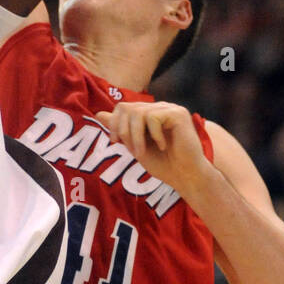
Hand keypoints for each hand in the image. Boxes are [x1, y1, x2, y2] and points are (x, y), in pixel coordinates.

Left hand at [94, 101, 212, 197]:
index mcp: (149, 113)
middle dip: (124, 132)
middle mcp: (159, 107)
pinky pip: (153, 118)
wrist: (185, 176)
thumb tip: (98, 113)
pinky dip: (153, 135)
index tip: (116, 141)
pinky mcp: (178, 113)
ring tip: (143, 152)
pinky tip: (163, 146)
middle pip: (127, 108)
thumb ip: (120, 129)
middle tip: (133, 151)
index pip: (123, 107)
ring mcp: (169, 108)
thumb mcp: (134, 146)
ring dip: (136, 137)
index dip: (115, 123)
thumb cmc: (163, 164)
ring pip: (138, 113)